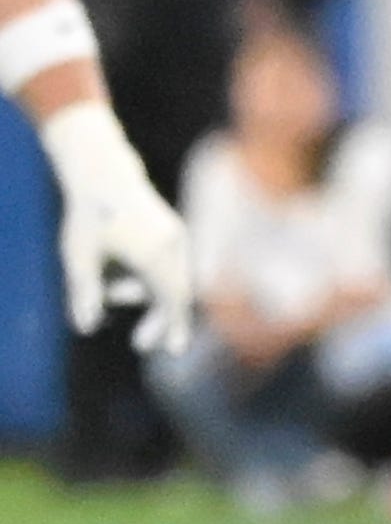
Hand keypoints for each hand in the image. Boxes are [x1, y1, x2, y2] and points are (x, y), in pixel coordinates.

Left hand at [40, 103, 190, 350]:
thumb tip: (87, 327)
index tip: (173, 351)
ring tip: (112, 293)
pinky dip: (151, 278)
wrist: (101, 171)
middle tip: (139, 342)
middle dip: (158, 318)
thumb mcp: (79, 257)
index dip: (173, 328)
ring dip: (146, 294)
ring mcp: (176, 236)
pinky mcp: (172, 229)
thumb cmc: (87, 215)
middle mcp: (173, 247)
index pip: (172, 301)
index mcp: (155, 256)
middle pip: (175, 294)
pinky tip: (124, 277)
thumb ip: (84, 293)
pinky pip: (170, 263)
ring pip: (171, 278)